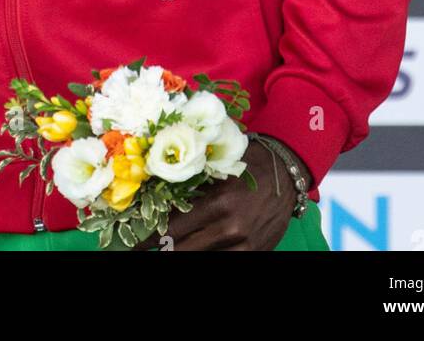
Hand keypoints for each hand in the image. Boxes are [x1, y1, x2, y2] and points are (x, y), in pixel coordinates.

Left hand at [132, 139, 297, 251]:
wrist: (288, 171)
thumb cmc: (248, 162)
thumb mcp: (217, 169)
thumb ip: (192, 187)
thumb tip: (158, 201)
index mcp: (218, 203)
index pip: (175, 229)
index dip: (152, 240)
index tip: (135, 246)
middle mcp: (232, 228)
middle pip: (186, 250)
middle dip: (165, 251)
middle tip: (147, 249)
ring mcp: (247, 244)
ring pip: (205, 258)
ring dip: (185, 253)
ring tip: (170, 250)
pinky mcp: (258, 252)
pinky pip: (227, 260)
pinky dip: (210, 254)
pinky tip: (199, 248)